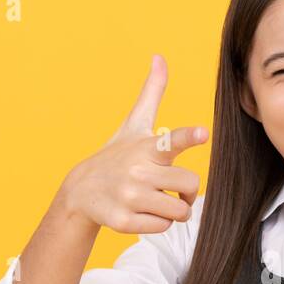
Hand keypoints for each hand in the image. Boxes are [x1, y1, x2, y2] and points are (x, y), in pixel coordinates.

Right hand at [61, 53, 207, 233]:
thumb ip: (152, 92)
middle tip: (174, 189)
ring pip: (179, 211)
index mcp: (147, 148)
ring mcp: (129, 197)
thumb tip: (159, 56)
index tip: (203, 132)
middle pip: (190, 185)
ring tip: (156, 200)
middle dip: (187, 191)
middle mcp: (139, 171)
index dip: (188, 136)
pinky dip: (158, 223)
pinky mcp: (123, 221)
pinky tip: (141, 213)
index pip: (171, 140)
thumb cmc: (117, 154)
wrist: (80, 191)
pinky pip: (162, 227)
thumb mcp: (134, 124)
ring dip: (174, 209)